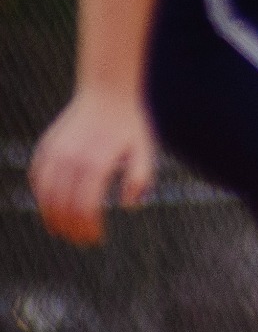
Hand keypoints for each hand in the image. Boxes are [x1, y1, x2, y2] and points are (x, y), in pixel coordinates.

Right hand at [30, 88, 156, 244]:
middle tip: (80, 240)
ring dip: (50, 216)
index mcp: (97, 163)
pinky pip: (37, 176)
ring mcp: (55, 152)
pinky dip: (41, 194)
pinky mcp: (47, 146)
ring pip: (44, 194)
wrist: (108, 91)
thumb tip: (128, 206)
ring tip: (61, 230)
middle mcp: (72, 159)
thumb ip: (140, 179)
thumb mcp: (145, 150)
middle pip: (62, 206)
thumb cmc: (130, 124)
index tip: (96, 239)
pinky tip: (49, 205)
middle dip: (70, 228)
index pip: (86, 208)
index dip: (89, 228)